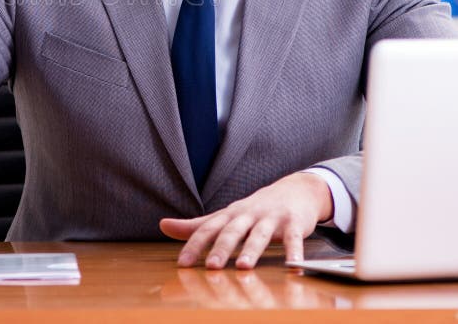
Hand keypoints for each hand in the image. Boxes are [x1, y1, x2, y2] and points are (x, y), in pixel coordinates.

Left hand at [159, 171, 333, 269]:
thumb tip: (162, 225)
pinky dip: (294, 252)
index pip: (208, 230)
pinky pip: (294, 238)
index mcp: (230, 215)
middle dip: (221, 249)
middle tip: (211, 267)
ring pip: (260, 235)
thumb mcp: (225, 216)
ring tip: (244, 267)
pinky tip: (293, 265)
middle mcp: (248, 215)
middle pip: (232, 231)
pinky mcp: (294, 223)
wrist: (294, 189)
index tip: (182, 264)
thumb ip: (196, 225)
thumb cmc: (255, 209)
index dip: (194, 246)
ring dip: (252, 250)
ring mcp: (271, 218)